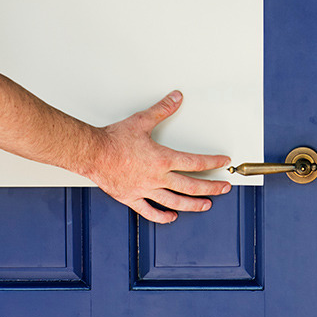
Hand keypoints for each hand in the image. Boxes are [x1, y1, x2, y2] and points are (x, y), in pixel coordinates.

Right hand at [89, 91, 231, 223]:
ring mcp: (145, 190)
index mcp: (162, 159)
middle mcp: (157, 178)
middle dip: (211, 187)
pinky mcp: (132, 198)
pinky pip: (150, 212)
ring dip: (193, 205)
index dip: (212, 162)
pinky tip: (171, 217)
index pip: (195, 163)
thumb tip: (176, 98)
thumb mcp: (141, 120)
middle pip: (191, 186)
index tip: (222, 163)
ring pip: (175, 202)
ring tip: (206, 205)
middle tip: (224, 188)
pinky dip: (162, 216)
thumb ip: (162, 110)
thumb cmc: (114, 139)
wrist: (92, 153)